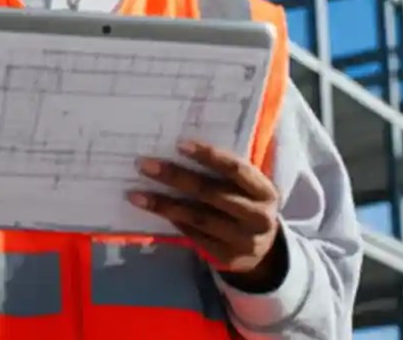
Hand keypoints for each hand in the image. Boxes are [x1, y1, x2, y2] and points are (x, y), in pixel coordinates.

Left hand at [130, 140, 286, 289]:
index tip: (179, 145)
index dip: (209, 155)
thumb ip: (227, 173)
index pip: (236, 169)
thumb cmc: (249, 205)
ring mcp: (243, 240)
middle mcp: (258, 216)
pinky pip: (195, 235)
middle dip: (176, 177)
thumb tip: (181, 149)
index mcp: (265, 191)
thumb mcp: (250, 189)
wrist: (264, 251)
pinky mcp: (227, 257)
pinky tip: (155, 210)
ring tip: (136, 194)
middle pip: (211, 193)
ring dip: (164, 204)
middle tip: (145, 165)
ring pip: (198, 217)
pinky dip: (174, 221)